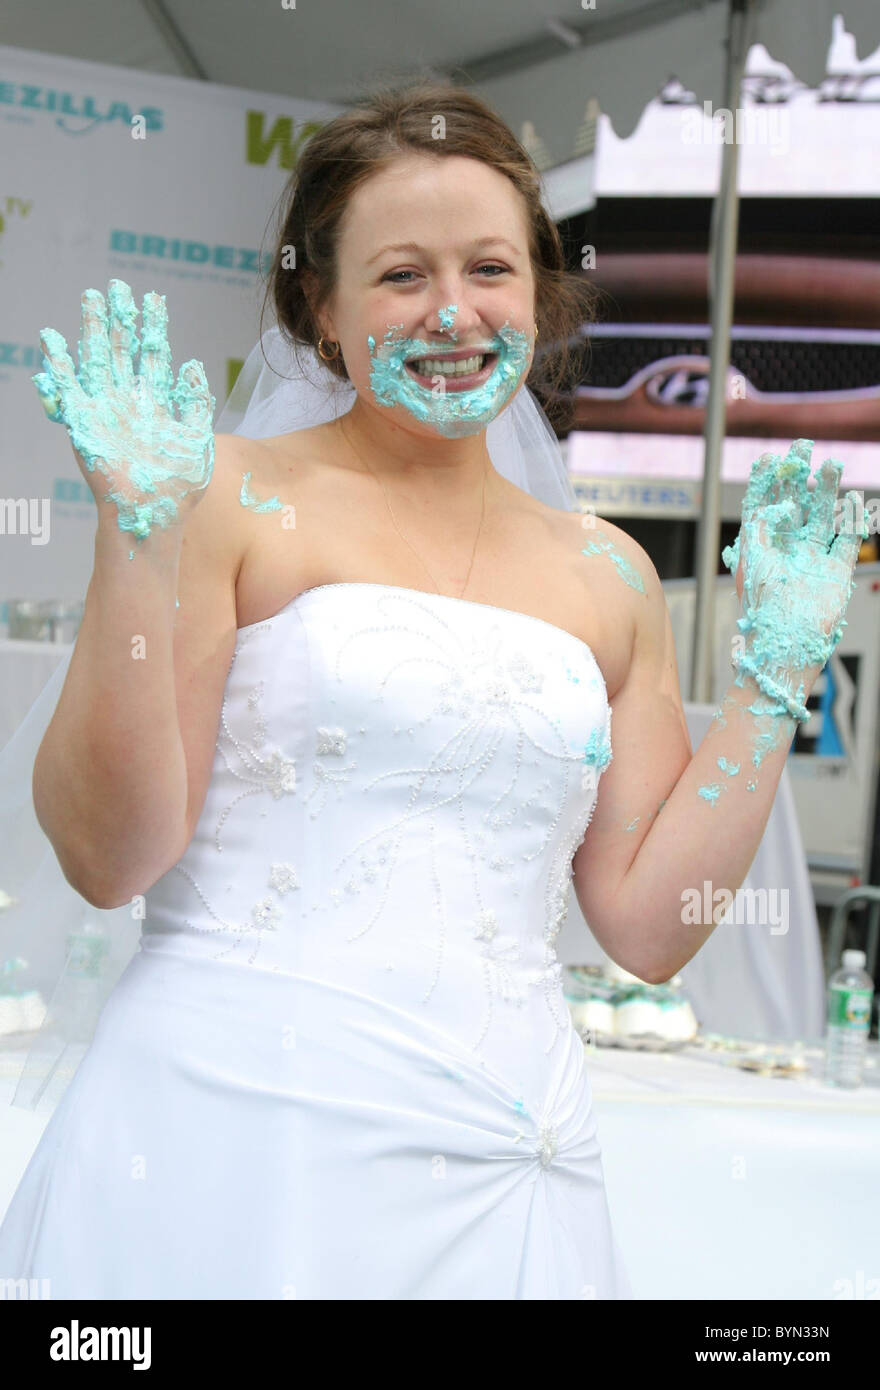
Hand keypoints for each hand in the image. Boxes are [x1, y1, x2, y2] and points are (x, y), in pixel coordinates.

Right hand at [32, 279, 214, 542]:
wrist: (151, 517)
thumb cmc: (179, 490)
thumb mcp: (198, 442)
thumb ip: (196, 403)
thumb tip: (192, 364)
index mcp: (156, 405)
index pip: (153, 356)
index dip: (152, 327)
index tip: (152, 297)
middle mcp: (129, 403)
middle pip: (122, 351)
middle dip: (120, 319)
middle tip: (118, 286)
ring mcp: (106, 411)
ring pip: (97, 361)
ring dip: (92, 330)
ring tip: (90, 298)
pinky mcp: (84, 424)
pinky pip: (68, 389)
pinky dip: (59, 364)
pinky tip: (52, 338)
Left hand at [722, 439, 866, 715]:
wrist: (783, 644)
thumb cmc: (761, 607)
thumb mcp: (752, 560)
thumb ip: (760, 526)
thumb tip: (776, 500)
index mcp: (763, 548)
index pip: (764, 506)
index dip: (766, 482)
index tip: (769, 457)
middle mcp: (788, 551)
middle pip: (796, 504)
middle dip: (799, 476)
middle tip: (804, 447)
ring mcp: (813, 560)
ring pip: (823, 516)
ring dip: (827, 491)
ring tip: (831, 465)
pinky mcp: (836, 573)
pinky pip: (847, 540)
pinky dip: (852, 520)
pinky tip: (853, 499)